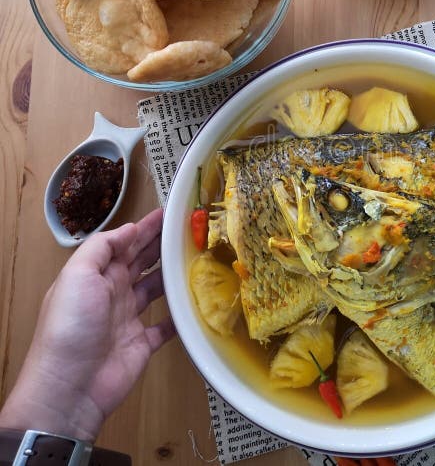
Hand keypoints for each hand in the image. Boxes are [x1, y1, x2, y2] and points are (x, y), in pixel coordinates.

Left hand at [0, 209, 174, 440]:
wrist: (70, 387)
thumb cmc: (71, 327)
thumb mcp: (77, 275)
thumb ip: (102, 247)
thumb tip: (130, 229)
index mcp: (96, 275)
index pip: (125, 244)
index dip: (146, 227)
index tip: (170, 212)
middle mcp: (113, 293)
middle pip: (142, 262)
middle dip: (162, 245)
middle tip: (191, 230)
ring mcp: (129, 319)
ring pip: (156, 289)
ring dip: (174, 274)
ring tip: (199, 259)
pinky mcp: (143, 343)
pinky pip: (167, 325)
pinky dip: (181, 315)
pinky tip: (197, 303)